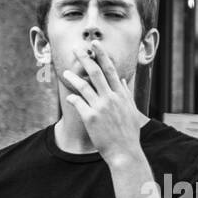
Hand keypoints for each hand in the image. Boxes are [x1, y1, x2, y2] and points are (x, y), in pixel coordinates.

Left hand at [61, 41, 146, 166]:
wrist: (125, 153)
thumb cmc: (129, 134)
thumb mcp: (131, 111)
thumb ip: (126, 94)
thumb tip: (122, 80)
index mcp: (121, 95)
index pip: (110, 69)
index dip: (102, 55)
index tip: (95, 44)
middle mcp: (111, 98)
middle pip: (95, 72)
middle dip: (85, 58)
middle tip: (76, 48)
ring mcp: (100, 107)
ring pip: (83, 86)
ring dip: (73, 77)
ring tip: (65, 72)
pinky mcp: (91, 118)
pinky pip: (78, 103)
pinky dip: (73, 98)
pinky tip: (70, 97)